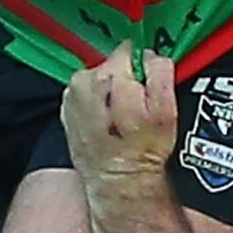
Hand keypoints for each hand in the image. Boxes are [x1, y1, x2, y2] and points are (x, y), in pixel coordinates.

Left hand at [61, 50, 180, 191]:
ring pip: (100, 79)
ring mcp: (72, 97)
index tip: (148, 90)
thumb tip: (150, 54)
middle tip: (136, 109)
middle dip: (127, 81)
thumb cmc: (143, 150)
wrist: (119, 181)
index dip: (144, 69)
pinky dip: (98, 105)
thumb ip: (160, 70)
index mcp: (109, 76)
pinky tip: (108, 124)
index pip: (130, 50)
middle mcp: (84, 82)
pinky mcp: (66, 110)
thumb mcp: (166, 108)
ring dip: (111, 94)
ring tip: (121, 120)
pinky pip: (88, 95)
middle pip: (113, 64)